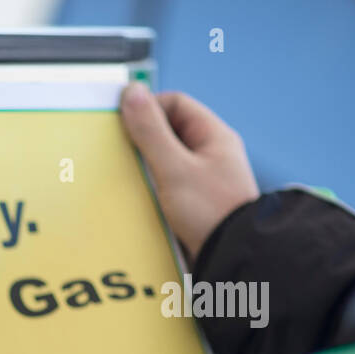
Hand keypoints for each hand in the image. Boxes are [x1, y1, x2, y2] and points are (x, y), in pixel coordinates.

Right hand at [119, 83, 259, 259]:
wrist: (232, 258)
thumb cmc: (210, 212)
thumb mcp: (174, 168)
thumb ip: (150, 132)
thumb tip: (132, 93)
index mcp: (213, 136)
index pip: (174, 104)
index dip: (147, 108)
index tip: (121, 125)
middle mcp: (210, 154)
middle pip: (167, 132)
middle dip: (141, 141)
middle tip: (122, 154)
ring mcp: (203, 179)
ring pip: (164, 161)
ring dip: (144, 168)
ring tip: (131, 180)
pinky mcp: (194, 203)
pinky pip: (166, 185)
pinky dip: (150, 188)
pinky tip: (140, 200)